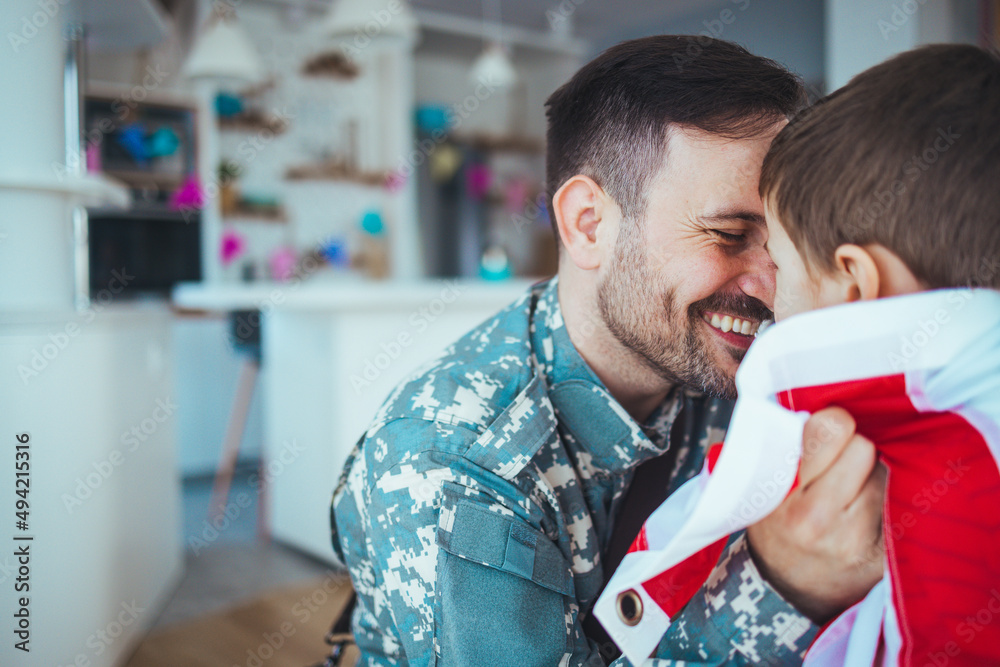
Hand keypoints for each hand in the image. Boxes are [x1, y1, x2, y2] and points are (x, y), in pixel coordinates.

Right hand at [746, 406, 885, 623]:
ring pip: (884, 473)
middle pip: (865, 448)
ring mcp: (856, 540)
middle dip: (854, 450)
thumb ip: (787, 453)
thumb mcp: (764, 492)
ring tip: (850, 493)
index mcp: (788, 497)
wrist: (785, 590)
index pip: (830, 429)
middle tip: (840, 464)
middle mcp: (822, 519)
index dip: (832, 424)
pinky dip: (885, 503)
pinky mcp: (883, 556)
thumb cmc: (775, 530)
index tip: (827, 433)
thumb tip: (820, 408)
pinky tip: (866, 514)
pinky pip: (897, 506)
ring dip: (871, 476)